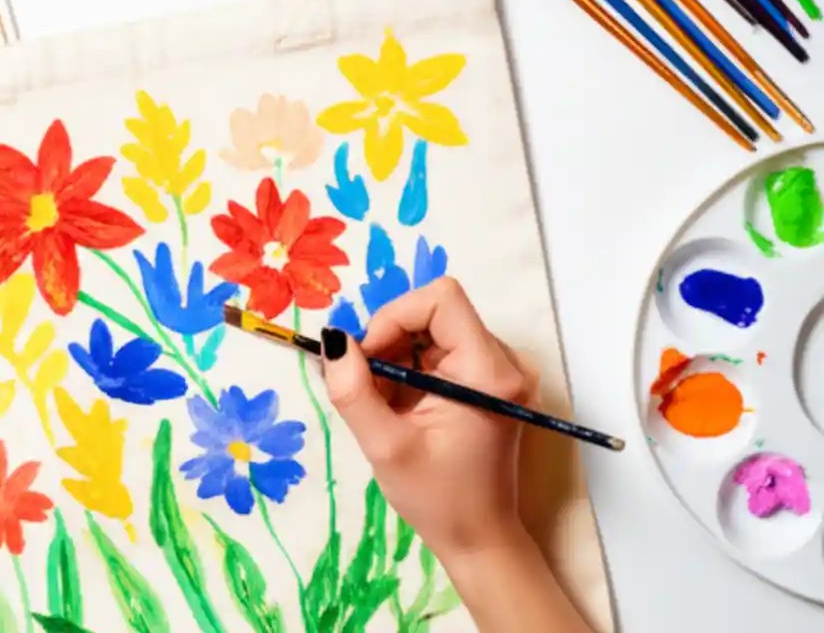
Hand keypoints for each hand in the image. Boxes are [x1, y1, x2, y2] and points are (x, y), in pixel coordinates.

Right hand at [320, 277, 532, 557]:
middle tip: (369, 386)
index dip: (394, 317)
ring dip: (397, 356)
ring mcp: (500, 370)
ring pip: (434, 329)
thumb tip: (332, 340)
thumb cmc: (438, 499)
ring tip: (385, 403)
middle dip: (390, 340)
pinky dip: (411, 368)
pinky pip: (441, 349)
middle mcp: (504, 361)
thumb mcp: (385, 447)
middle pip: (435, 311)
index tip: (370, 359)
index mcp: (488, 373)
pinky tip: (402, 406)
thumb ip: (353, 390)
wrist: (479, 538)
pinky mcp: (489, 380)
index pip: (441, 299)